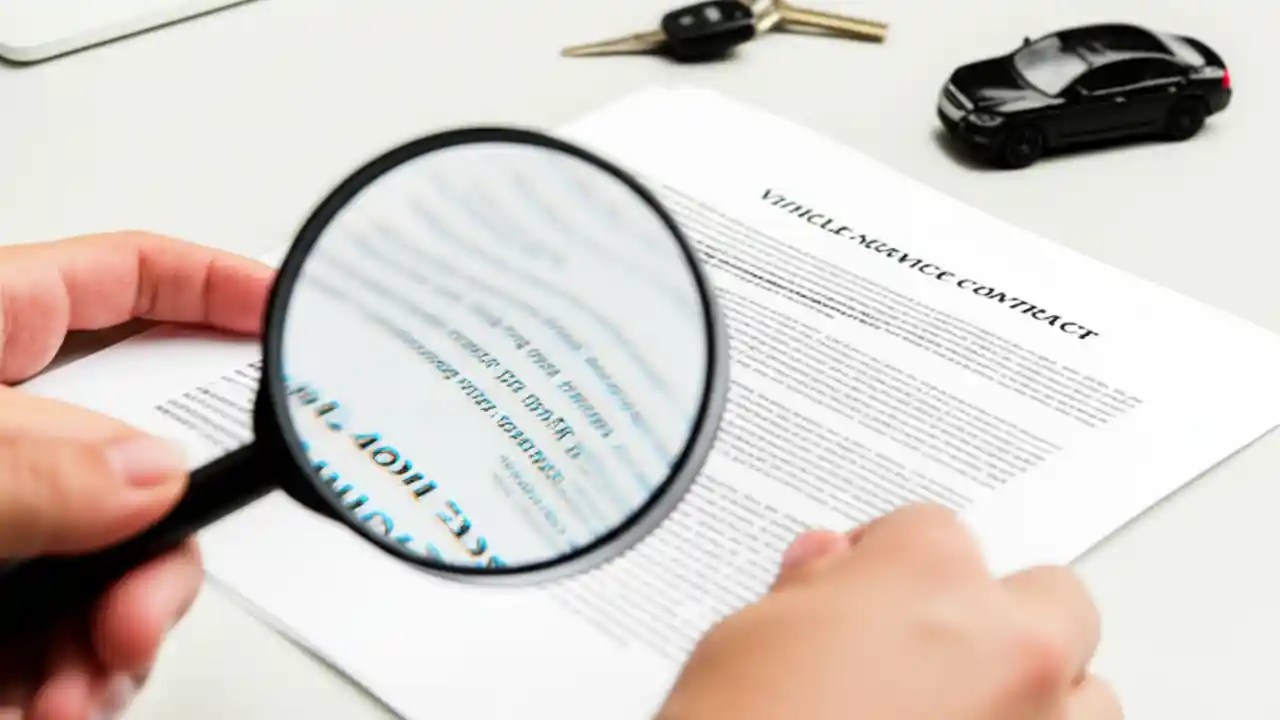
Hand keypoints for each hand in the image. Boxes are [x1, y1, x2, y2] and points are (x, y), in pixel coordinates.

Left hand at [0, 231, 272, 719]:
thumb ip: (29, 463)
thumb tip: (150, 476)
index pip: (125, 277)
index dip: (218, 284)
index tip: (291, 316)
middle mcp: (2, 430)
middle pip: (145, 457)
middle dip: (165, 545)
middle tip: (139, 605)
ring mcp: (1, 517)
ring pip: (118, 561)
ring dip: (115, 638)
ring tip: (68, 690)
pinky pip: (65, 628)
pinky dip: (65, 679)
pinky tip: (38, 704)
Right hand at [660, 504, 1120, 718]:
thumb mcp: (745, 640)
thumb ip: (807, 596)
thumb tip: (824, 576)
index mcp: (929, 576)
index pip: (931, 531)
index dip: (889, 566)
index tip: (867, 597)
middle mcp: (1008, 646)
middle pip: (1049, 598)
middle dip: (996, 622)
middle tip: (931, 662)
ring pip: (1090, 695)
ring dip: (1037, 702)